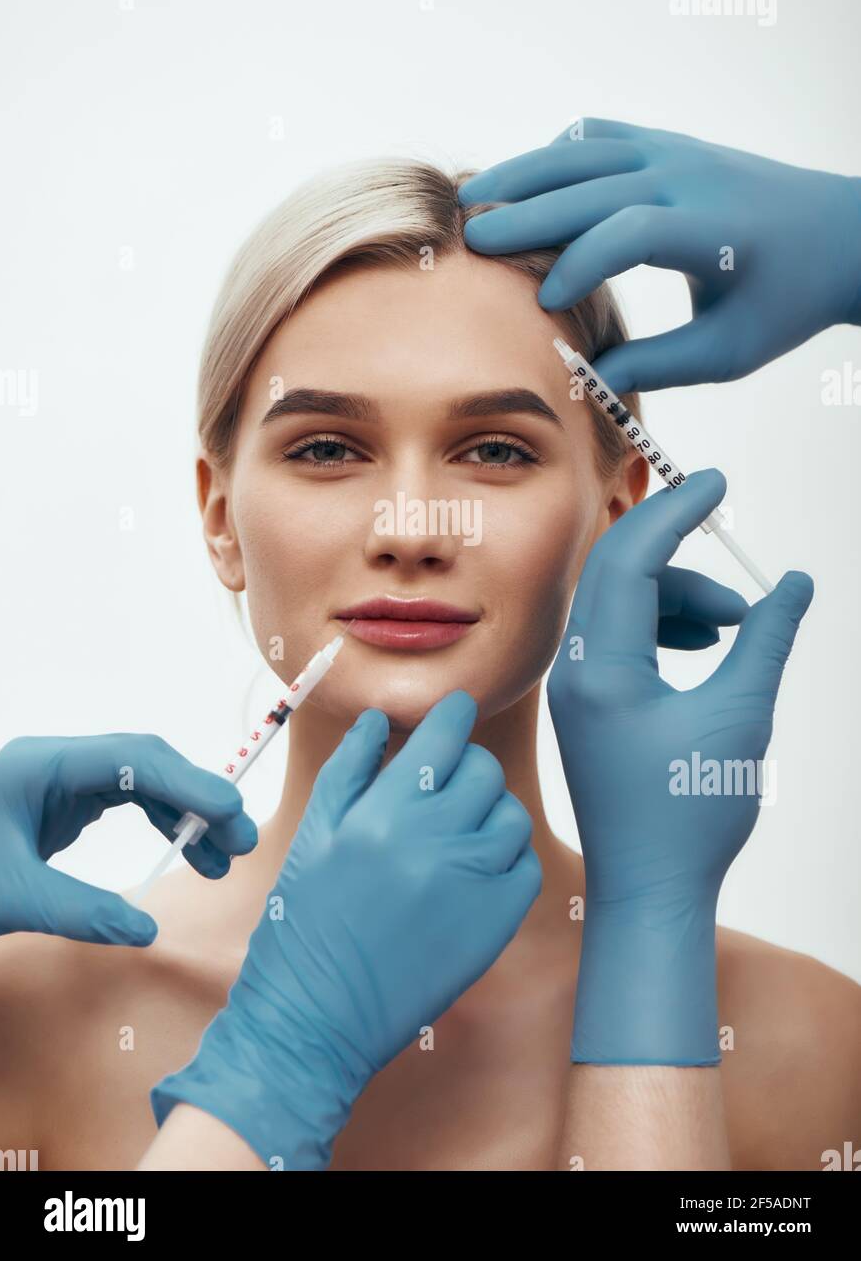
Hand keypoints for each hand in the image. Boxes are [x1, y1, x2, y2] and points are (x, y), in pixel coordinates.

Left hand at [0, 733, 257, 943]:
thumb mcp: (12, 900)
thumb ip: (80, 912)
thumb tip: (146, 931)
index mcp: (42, 765)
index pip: (133, 760)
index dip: (188, 783)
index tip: (230, 814)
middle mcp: (58, 764)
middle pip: (146, 765)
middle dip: (197, 799)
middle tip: (240, 842)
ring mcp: (61, 782)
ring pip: (142, 783)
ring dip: (185, 815)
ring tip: (219, 860)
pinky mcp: (62, 805)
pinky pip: (127, 801)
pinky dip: (161, 824)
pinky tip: (184, 851)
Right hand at [150, 690, 540, 1169]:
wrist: (316, 1019)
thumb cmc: (303, 925)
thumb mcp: (313, 836)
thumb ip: (349, 770)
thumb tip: (379, 719)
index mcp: (383, 814)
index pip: (444, 736)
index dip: (454, 713)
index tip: (456, 708)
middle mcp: (433, 842)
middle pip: (483, 770)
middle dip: (466, 766)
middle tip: (444, 784)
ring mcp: (470, 885)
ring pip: (512, 815)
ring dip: (488, 812)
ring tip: (457, 831)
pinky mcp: (495, 925)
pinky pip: (524, 867)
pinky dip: (507, 859)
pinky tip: (473, 870)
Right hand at [458, 118, 860, 391]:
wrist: (839, 231)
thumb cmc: (784, 300)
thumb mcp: (729, 351)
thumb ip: (659, 366)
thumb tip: (589, 383)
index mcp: (708, 228)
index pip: (628, 233)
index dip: (580, 263)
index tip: (544, 302)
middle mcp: (684, 176)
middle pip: (588, 185)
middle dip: (526, 212)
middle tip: (468, 239)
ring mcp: (673, 150)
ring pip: (581, 150)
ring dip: (523, 172)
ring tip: (469, 198)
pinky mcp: (665, 144)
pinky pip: (596, 136)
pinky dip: (552, 155)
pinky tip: (519, 184)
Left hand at [546, 469, 813, 1064]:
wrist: (649, 891)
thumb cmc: (691, 816)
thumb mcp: (742, 717)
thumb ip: (768, 640)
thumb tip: (796, 583)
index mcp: (599, 671)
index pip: (628, 560)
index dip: (674, 511)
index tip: (717, 481)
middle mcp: (576, 671)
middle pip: (618, 572)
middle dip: (678, 546)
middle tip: (726, 525)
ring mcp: (578, 687)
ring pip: (625, 604)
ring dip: (682, 596)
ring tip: (738, 622)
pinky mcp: (591, 703)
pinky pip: (624, 636)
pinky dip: (667, 625)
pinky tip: (710, 641)